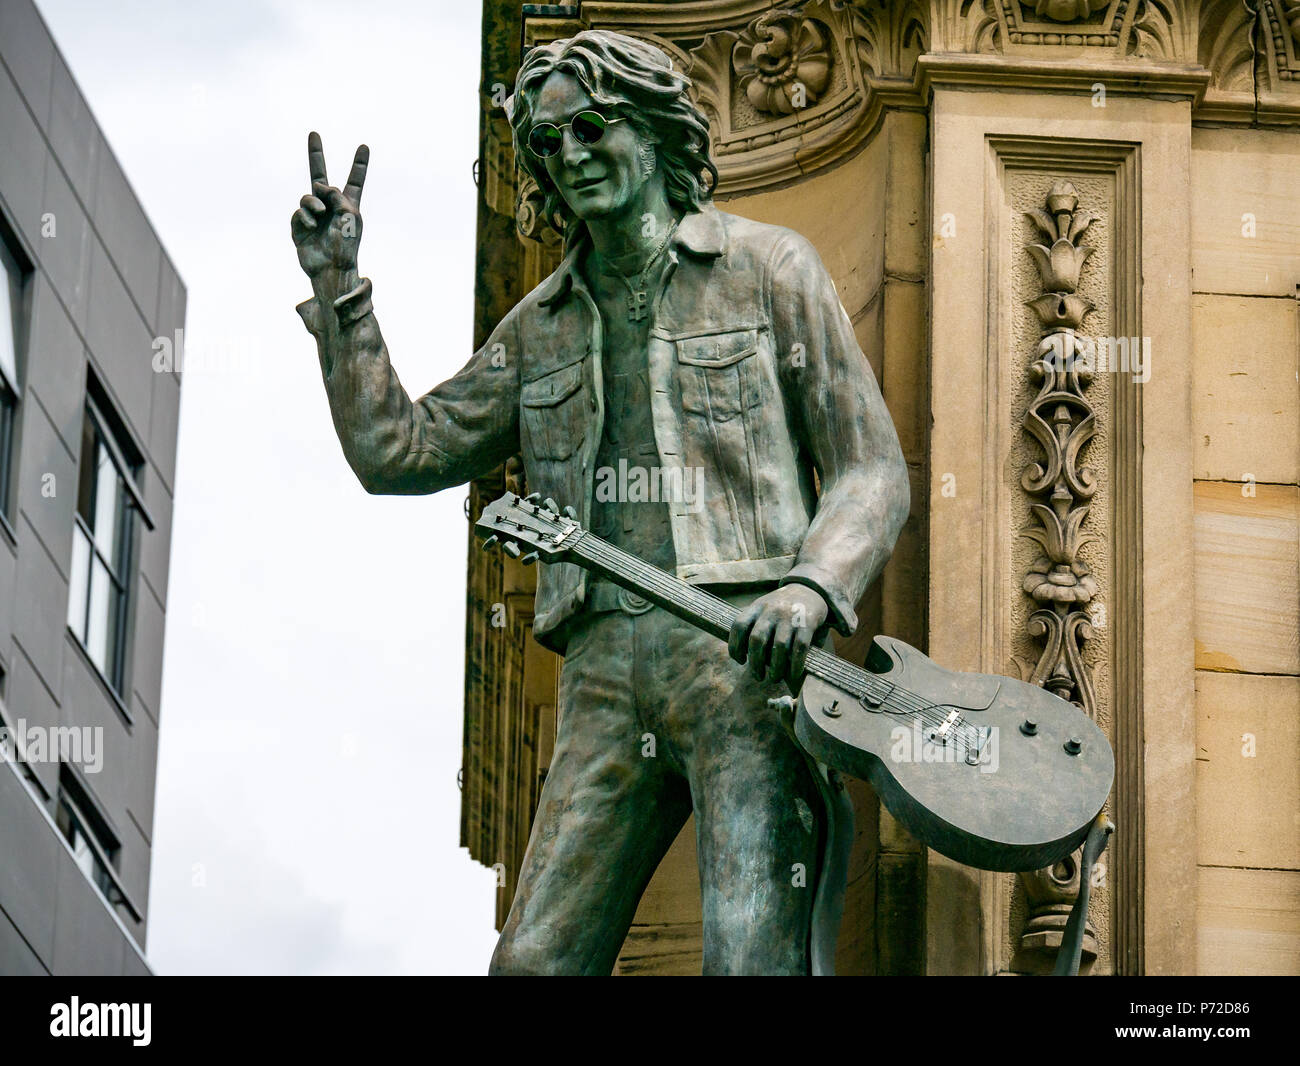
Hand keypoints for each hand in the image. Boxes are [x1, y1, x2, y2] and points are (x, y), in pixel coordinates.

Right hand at [291, 131, 367, 284]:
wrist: (332, 268)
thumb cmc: (346, 244)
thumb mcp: (350, 215)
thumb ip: (337, 195)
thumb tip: (319, 186)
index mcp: (349, 205)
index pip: (354, 181)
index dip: (359, 165)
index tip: (364, 146)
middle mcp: (330, 207)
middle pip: (320, 178)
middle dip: (316, 155)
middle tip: (314, 133)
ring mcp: (314, 216)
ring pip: (308, 196)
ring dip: (314, 202)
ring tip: (320, 213)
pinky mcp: (300, 226)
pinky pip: (299, 212)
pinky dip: (305, 216)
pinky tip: (312, 225)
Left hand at [728, 584, 828, 686]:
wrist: (810, 589)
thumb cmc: (782, 607)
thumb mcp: (764, 608)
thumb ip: (755, 627)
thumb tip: (749, 658)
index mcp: (756, 607)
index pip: (739, 626)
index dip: (735, 646)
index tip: (740, 660)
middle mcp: (771, 611)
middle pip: (757, 639)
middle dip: (755, 663)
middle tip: (758, 676)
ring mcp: (789, 617)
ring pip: (779, 647)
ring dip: (776, 668)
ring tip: (774, 678)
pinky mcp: (807, 623)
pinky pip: (799, 648)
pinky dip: (795, 665)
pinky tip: (793, 674)